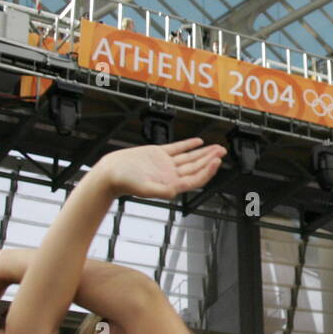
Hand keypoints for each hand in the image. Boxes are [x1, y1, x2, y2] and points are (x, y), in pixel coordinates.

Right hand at [92, 139, 226, 199]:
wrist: (110, 173)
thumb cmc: (124, 183)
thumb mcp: (144, 188)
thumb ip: (161, 190)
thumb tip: (176, 192)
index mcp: (171, 185)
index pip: (195, 179)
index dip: (208, 171)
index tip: (217, 161)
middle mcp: (171, 175)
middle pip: (196, 167)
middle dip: (210, 159)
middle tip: (222, 151)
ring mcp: (166, 164)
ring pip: (189, 158)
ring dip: (203, 152)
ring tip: (216, 147)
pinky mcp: (158, 154)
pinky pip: (177, 149)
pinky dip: (188, 144)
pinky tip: (198, 141)